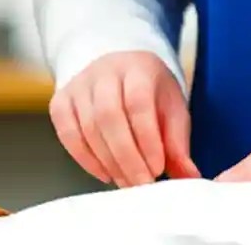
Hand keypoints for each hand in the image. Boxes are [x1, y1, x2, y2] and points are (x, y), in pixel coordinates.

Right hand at [49, 51, 199, 186]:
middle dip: (126, 156)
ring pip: (87, 127)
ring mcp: (79, 85)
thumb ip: (178, 142)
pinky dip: (85, 159)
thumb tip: (189, 176)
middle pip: (109, 115)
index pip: (138, 102)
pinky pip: (67, 133)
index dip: (147, 138)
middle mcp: (105, 71)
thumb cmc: (150, 93)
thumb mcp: (172, 109)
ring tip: (127, 181)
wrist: (120, 71)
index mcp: (138, 67)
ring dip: (108, 162)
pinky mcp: (61, 101)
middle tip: (141, 183)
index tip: (157, 167)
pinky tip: (105, 173)